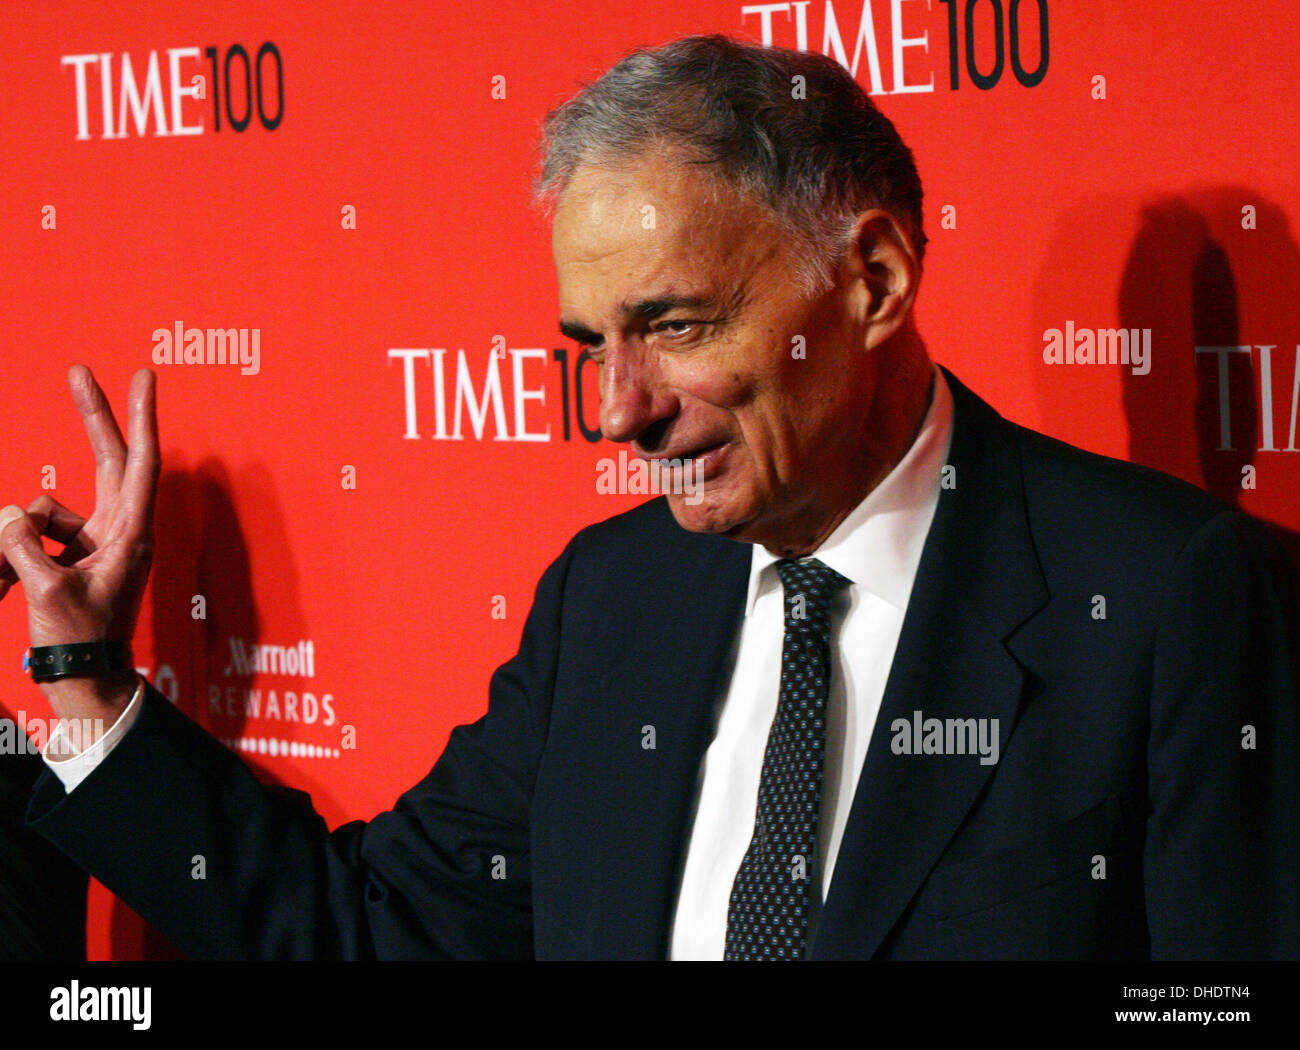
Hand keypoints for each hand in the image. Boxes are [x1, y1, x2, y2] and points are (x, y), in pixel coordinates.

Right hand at [0, 367, 158, 721]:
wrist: (82, 681)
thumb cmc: (81, 641)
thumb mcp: (48, 592)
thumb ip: (24, 546)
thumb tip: (9, 514)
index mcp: (131, 534)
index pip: (140, 463)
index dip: (142, 417)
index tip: (144, 376)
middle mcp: (119, 530)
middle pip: (105, 460)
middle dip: (91, 418)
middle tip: (79, 370)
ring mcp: (94, 541)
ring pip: (44, 510)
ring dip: (14, 540)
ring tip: (6, 583)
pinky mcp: (70, 555)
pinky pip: (30, 536)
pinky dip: (9, 555)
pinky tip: (1, 586)